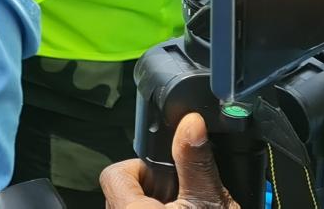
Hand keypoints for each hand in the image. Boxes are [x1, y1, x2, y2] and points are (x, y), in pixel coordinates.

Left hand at [99, 114, 235, 207]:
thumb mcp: (209, 202)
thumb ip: (195, 163)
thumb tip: (192, 123)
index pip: (114, 174)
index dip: (142, 168)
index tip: (167, 173)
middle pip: (125, 189)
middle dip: (153, 187)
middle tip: (181, 194)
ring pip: (132, 205)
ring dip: (155, 201)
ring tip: (185, 205)